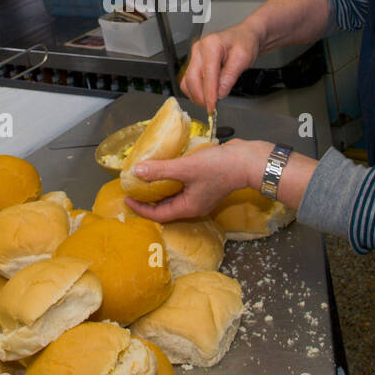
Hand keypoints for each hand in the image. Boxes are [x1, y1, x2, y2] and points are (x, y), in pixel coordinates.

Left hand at [123, 140, 265, 222]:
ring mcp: (201, 194)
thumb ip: (160, 170)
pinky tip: (166, 168)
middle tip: (133, 188)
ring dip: (160, 188)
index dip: (141, 208)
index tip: (127, 198)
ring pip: (175, 195)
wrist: (248, 160)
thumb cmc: (219, 167)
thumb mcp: (185, 168)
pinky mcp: (205, 183)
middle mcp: (194, 205)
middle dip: (148, 199)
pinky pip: (183, 186)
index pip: (159, 214)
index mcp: (189, 207)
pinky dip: (172, 180)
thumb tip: (136, 172)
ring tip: (146, 177)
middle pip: (166, 206)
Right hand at [181, 22, 262, 112]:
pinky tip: (206, 96)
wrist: (243, 37)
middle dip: (201, 97)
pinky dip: (195, 91)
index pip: (207, 74)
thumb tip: (220, 92)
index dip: (209, 93)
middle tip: (211, 109)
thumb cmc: (244, 43)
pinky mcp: (194, 63)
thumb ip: (230, 76)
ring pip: (187, 81)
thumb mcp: (243, 58)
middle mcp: (199, 49)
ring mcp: (194, 56)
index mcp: (211, 45)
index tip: (212, 107)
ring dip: (196, 95)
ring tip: (210, 103)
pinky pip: (188, 81)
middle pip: (192, 78)